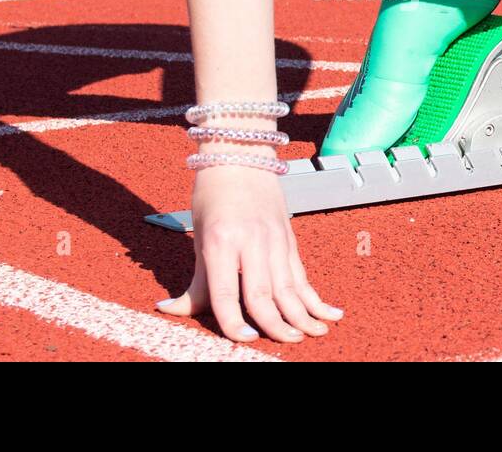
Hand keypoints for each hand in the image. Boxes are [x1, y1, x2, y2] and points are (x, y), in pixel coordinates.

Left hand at [156, 164, 342, 342]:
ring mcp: (274, 240)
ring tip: (314, 335)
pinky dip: (316, 297)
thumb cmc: (213, 196)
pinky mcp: (290, 240)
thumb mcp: (199, 238)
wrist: (240, 156)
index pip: (227, 291)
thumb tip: (171, 311)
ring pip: (290, 286)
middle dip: (276, 324)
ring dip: (303, 314)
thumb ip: (195, 283)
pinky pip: (302, 275)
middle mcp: (250, 242)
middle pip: (264, 293)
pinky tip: (331, 313)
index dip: (234, 321)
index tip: (244, 341)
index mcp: (220, 242)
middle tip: (287, 344)